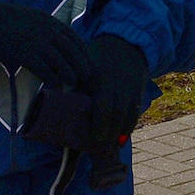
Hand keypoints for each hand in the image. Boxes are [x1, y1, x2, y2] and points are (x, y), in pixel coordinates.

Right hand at [0, 1, 93, 89]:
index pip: (75, 39)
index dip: (84, 53)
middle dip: (81, 66)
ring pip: (61, 63)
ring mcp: (37, 44)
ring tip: (72, 82)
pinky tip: (57, 86)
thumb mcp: (34, 17)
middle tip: (84, 76)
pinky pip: (45, 71)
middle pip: (71, 52)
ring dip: (69, 75)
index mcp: (51, 21)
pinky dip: (53, 80)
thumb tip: (60, 41)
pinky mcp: (26, 56)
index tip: (89, 62)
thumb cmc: (7, 19)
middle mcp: (47, 32)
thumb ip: (48, 27)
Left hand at [85, 34, 148, 150]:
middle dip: (109, 135)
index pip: (103, 108)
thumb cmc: (97, 58)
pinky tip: (122, 136)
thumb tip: (55, 108)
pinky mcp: (139, 92)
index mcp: (102, 79)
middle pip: (117, 116)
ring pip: (129, 116)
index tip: (93, 140)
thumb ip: (74, 86)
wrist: (126, 45)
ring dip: (120, 133)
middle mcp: (119, 85)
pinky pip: (135, 112)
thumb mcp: (83, 68)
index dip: (99, 126)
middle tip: (99, 149)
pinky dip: (129, 125)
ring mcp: (132, 89)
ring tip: (111, 146)